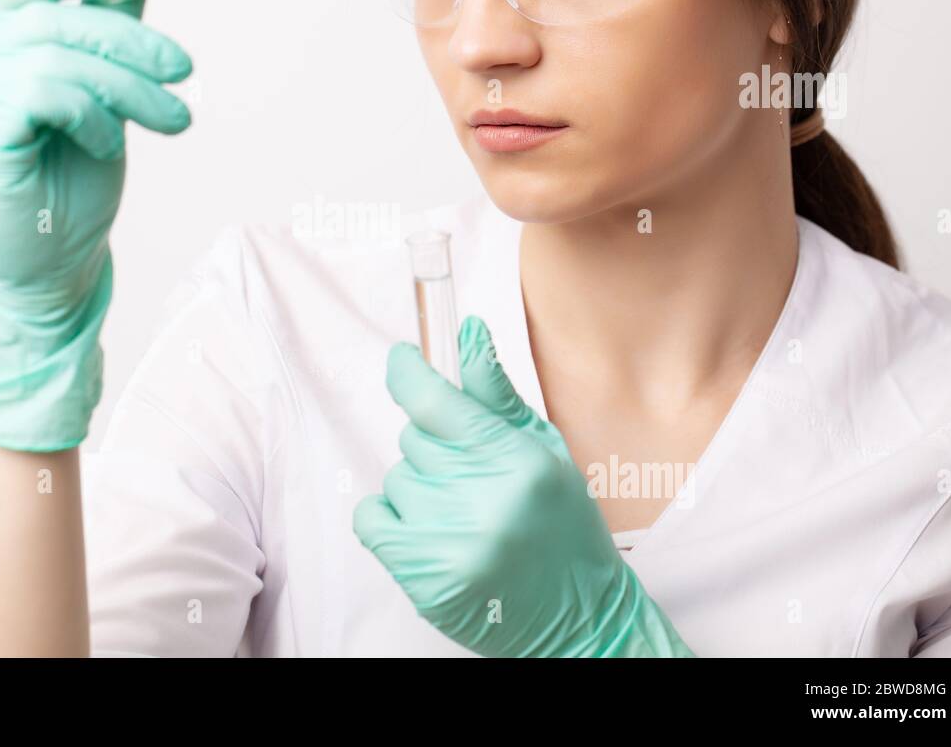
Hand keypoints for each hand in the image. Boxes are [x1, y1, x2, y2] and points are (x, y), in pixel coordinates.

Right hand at [0, 0, 192, 451]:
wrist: (56, 270)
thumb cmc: (76, 186)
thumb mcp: (104, 93)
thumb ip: (109, 29)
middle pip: (52, 16)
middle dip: (131, 40)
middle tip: (184, 69)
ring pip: (56, 55)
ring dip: (130, 86)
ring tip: (172, 120)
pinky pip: (45, 93)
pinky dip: (95, 115)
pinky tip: (112, 145)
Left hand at [353, 315, 694, 656]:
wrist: (579, 618)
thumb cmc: (563, 528)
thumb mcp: (544, 452)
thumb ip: (497, 395)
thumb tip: (467, 332)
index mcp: (513, 460)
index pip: (436, 401)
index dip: (409, 373)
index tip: (401, 360)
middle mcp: (480, 499)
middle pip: (414, 439)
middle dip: (437, 450)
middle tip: (474, 479)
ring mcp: (449, 542)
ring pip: (396, 479)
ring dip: (421, 491)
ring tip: (464, 516)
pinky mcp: (424, 579)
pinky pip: (371, 518)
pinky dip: (389, 520)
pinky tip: (430, 533)